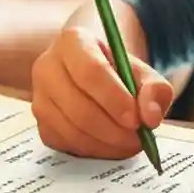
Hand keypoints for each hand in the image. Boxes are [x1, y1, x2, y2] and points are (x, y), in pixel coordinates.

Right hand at [30, 26, 172, 159]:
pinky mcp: (41, 124)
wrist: (91, 75)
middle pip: (79, 107)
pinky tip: (110, 143)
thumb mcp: (142, 72)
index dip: (115, 99)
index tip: (137, 119)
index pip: (90, 72)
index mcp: (72, 42)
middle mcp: (47, 67)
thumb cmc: (117, 71)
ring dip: (107, 144)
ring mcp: (39, 97)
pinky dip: (94, 150)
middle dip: (114, 130)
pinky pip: (67, 145)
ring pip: (73, 130)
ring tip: (129, 142)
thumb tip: (150, 116)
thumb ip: (154, 89)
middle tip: (139, 138)